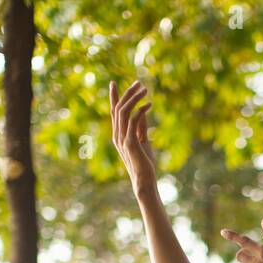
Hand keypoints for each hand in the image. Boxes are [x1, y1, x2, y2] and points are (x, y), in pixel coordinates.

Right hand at [110, 80, 156, 194]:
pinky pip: (133, 120)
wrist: (144, 180)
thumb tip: (142, 111)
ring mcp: (122, 138)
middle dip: (127, 93)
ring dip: (134, 98)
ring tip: (145, 89)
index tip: (113, 83)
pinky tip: (149, 104)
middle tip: (138, 82)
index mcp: (118, 134)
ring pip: (124, 111)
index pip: (114, 111)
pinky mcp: (130, 142)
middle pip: (118, 107)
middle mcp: (117, 135)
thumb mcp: (143, 141)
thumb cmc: (144, 163)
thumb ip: (141, 127)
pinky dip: (141, 110)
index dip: (114, 97)